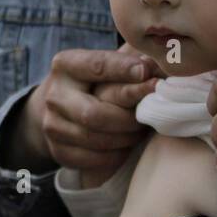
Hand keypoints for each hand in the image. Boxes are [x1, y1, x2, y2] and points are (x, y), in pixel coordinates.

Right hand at [5, 43, 163, 180]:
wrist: (61, 106)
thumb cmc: (97, 80)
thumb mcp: (108, 62)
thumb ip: (132, 58)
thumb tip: (164, 59)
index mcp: (66, 65)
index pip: (97, 66)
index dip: (123, 70)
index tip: (148, 73)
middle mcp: (54, 95)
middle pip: (94, 114)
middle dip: (127, 118)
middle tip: (148, 117)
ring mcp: (52, 125)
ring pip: (95, 139)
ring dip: (125, 138)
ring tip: (140, 131)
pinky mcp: (58, 150)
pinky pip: (92, 159)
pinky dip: (115, 155)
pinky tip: (126, 145)